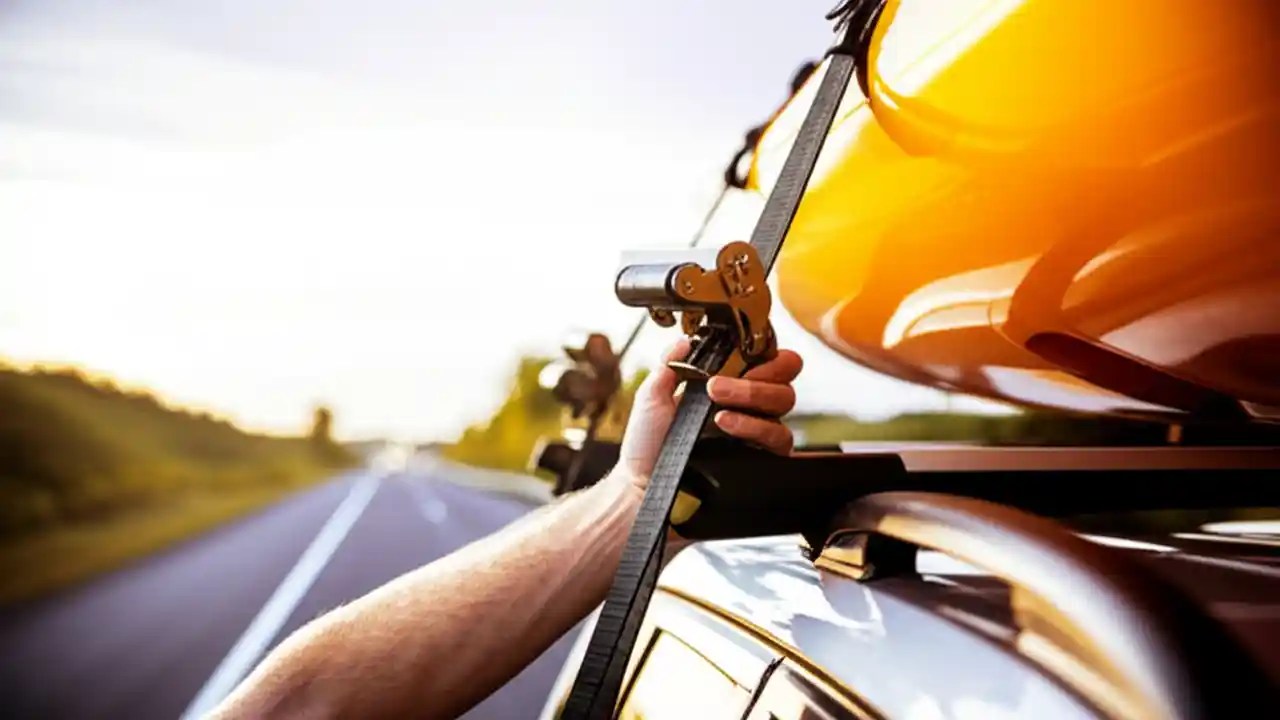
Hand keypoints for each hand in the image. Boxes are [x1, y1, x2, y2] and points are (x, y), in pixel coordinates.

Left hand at [616, 339, 802, 491]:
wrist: (645, 485)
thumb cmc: (648, 446)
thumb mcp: (651, 397)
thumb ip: (669, 363)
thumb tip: (685, 339)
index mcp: (727, 382)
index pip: (765, 356)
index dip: (761, 350)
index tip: (736, 353)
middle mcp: (748, 403)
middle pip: (783, 374)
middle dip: (753, 375)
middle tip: (717, 385)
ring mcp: (757, 429)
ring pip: (784, 400)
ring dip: (750, 396)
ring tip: (716, 409)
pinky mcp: (762, 456)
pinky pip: (780, 437)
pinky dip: (753, 426)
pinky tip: (726, 424)